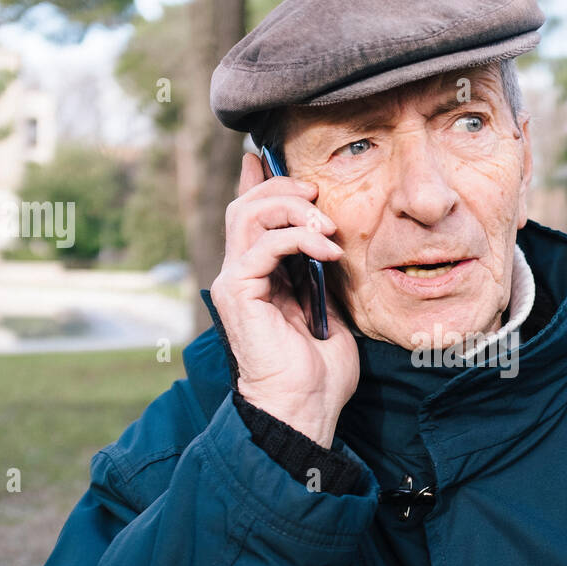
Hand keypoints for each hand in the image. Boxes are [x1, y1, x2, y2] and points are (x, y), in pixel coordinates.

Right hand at [211, 153, 357, 447]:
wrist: (305, 407)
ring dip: (292, 208)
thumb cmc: (320, 369)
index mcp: (259, 275)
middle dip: (283, 187)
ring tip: (328, 226)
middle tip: (319, 194)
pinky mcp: (238, 292)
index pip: (251, 213)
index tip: (279, 157)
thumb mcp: (328, 307)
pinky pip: (263, 245)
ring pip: (248, 214)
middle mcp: (239, 273)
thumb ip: (321, 271)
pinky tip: (328, 250)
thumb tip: (331, 239)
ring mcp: (235, 282)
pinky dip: (299, 238)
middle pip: (246, 204)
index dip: (262, 180)